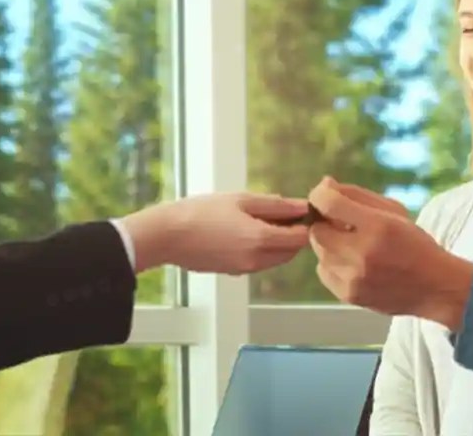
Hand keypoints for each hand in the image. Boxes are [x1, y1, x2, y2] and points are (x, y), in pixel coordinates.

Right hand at [121, 193, 310, 273]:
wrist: (167, 236)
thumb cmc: (202, 212)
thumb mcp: (241, 200)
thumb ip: (276, 205)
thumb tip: (303, 207)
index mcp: (262, 240)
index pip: (300, 238)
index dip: (304, 223)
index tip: (297, 209)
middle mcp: (258, 261)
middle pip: (290, 252)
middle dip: (292, 234)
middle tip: (280, 213)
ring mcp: (245, 270)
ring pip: (275, 259)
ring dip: (277, 243)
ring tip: (259, 220)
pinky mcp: (232, 273)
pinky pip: (258, 263)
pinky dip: (262, 250)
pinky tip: (244, 232)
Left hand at [308, 177, 472, 328]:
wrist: (435, 287)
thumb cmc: (415, 243)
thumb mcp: (394, 211)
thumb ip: (357, 195)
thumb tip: (325, 184)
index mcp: (377, 227)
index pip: (329, 204)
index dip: (320, 194)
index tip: (324, 194)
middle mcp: (362, 254)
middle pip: (317, 229)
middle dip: (325, 221)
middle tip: (340, 222)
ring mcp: (353, 278)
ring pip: (319, 251)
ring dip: (329, 242)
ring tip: (351, 244)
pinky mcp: (348, 296)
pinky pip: (323, 271)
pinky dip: (332, 263)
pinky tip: (352, 263)